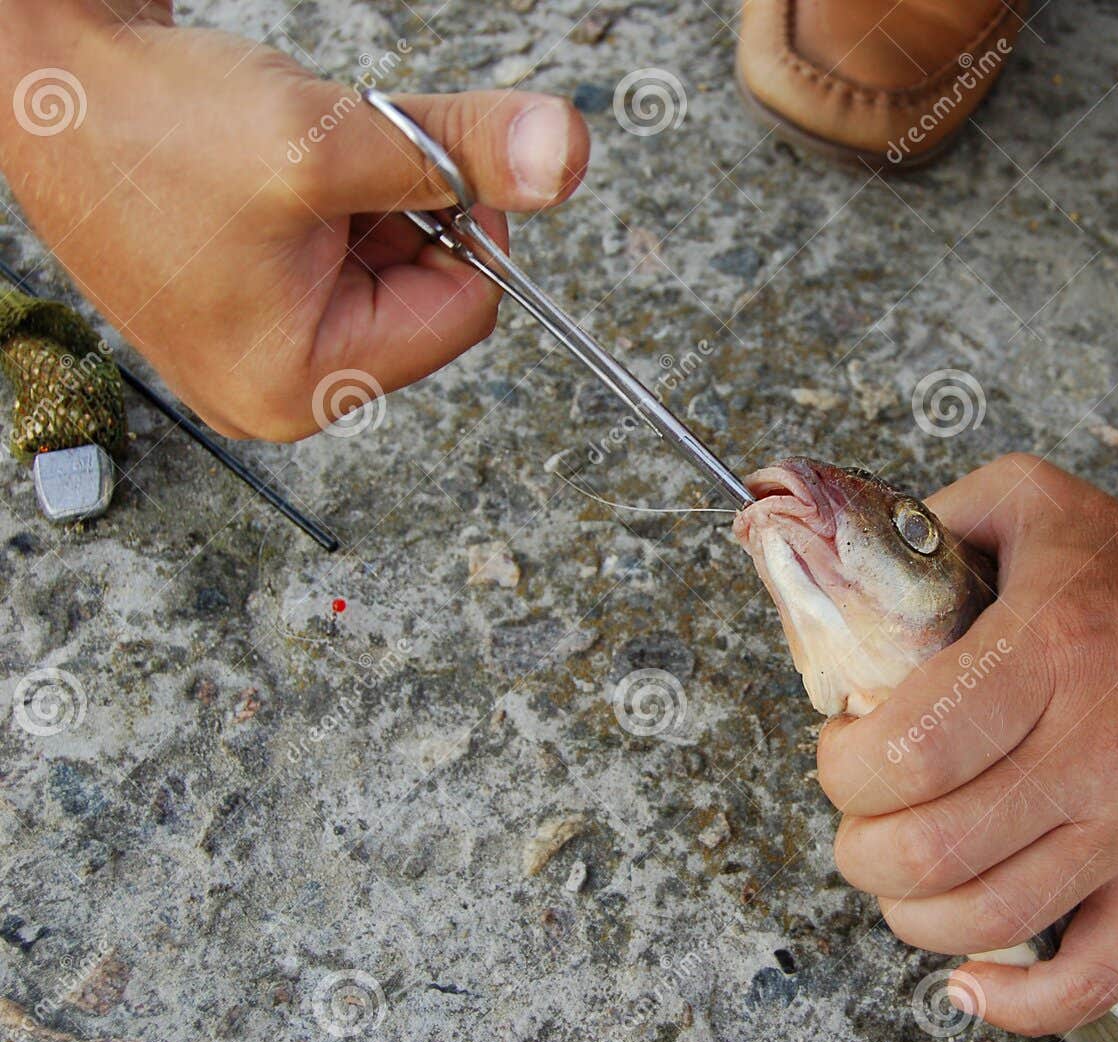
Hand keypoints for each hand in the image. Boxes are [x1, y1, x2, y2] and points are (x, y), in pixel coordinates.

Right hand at [0, 1, 587, 439]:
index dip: (463, 224)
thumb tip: (566, 156)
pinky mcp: (253, 302)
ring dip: (374, 200)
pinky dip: (340, 200)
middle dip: (407, 214)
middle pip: (432, 296)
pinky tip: (277, 174)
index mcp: (300, 385)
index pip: (465, 314)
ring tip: (291, 168)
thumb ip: (456, 152)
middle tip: (334, 164)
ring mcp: (264, 347)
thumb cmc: (147, 125)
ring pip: (394, 268)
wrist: (44, 80)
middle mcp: (282, 386)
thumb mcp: (328, 140)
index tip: (422, 162)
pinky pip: (346, 254)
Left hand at [818, 454, 1117, 1035]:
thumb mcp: (1026, 499)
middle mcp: (1095, 745)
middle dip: (862, 848)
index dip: (846, 770)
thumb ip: (921, 526)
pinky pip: (1093, 978)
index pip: (912, 748)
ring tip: (905, 874)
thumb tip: (838, 578)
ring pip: (991, 920)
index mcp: (1048, 646)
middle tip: (864, 819)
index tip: (843, 753)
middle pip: (933, 849)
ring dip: (912, 914)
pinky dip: (1018, 1002)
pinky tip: (971, 975)